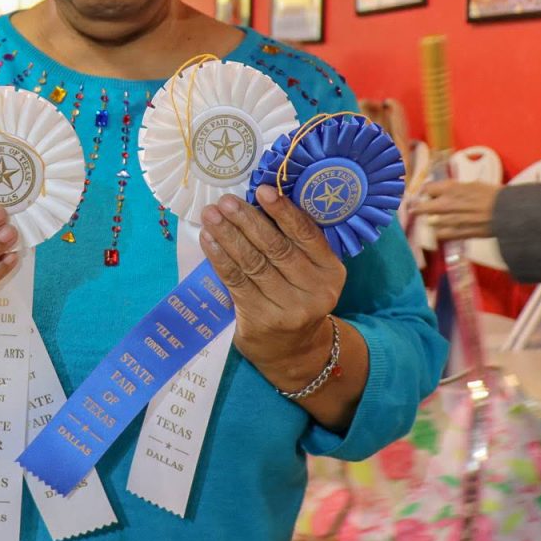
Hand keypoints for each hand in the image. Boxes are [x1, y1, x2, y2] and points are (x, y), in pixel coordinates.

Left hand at [198, 185, 344, 388]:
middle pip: (276, 248)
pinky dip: (220, 258)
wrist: (294, 351)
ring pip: (253, 263)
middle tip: (227, 201)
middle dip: (248, 221)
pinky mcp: (261, 320)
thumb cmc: (297, 297)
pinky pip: (236, 281)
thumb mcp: (310, 272)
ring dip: (228, 236)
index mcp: (331, 271)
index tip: (263, 190)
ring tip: (212, 215)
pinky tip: (209, 240)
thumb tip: (256, 202)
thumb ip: (293, 243)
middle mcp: (315, 291)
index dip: (284, 211)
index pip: (307, 235)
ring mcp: (288, 309)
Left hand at [417, 182, 501, 239]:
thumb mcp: (474, 185)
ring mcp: (452, 220)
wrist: (507, 212)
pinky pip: (442, 235)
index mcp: (451, 188)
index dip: (426, 192)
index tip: (427, 194)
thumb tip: (447, 190)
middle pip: (423, 207)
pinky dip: (440, 232)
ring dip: (431, 220)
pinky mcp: (459, 233)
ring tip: (432, 219)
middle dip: (419, 208)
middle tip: (416, 209)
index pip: (427, 189)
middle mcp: (447, 204)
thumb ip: (457, 188)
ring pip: (431, 222)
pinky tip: (442, 230)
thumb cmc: (494, 195)